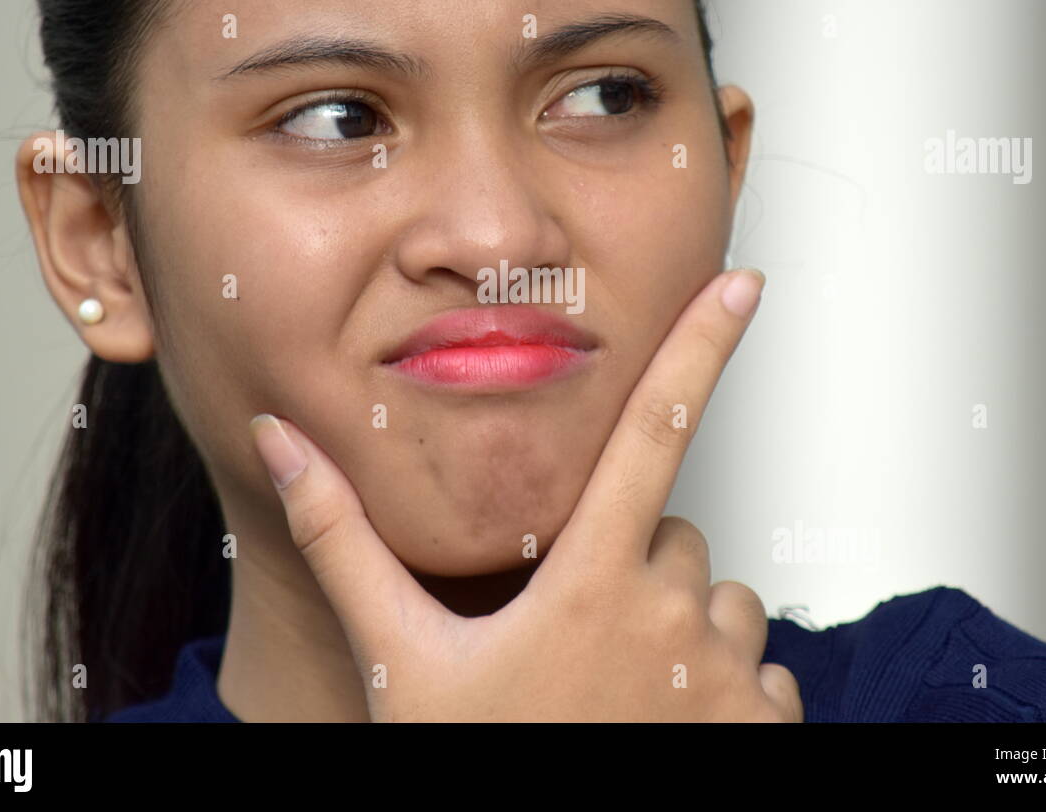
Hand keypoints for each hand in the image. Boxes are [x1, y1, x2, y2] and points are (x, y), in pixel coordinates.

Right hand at [250, 268, 801, 720]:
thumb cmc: (477, 761)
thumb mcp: (400, 657)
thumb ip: (342, 541)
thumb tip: (280, 443)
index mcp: (589, 579)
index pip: (653, 430)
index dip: (699, 347)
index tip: (744, 284)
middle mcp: (671, 615)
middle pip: (670, 533)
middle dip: (631, 561)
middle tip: (570, 636)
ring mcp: (725, 675)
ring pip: (720, 600)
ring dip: (679, 625)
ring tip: (613, 685)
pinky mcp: (764, 724)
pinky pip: (761, 670)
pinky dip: (722, 685)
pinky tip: (660, 722)